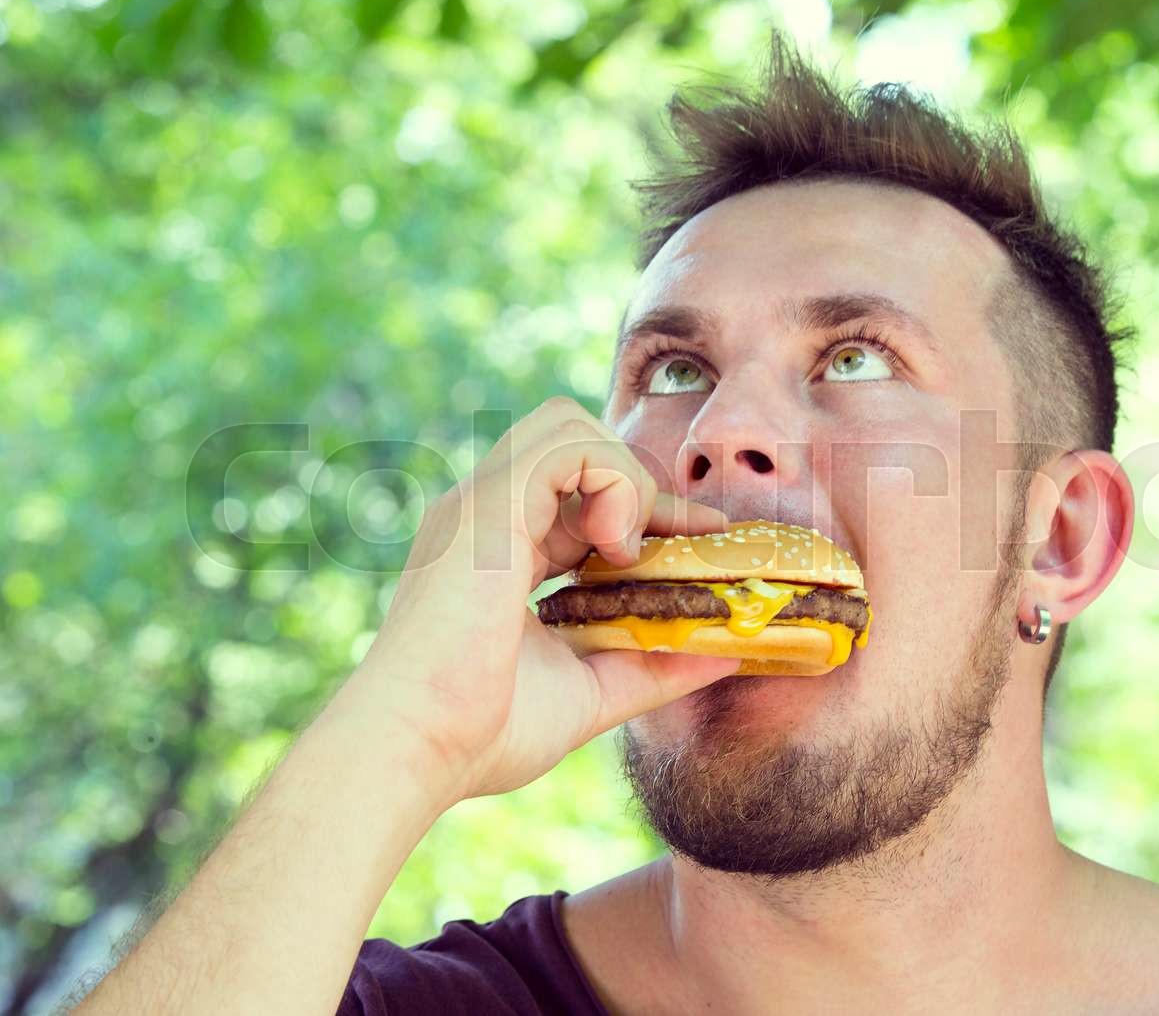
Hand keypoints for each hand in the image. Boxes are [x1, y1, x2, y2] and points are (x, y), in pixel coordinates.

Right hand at [335, 397, 737, 805]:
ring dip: (626, 477)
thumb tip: (727, 650)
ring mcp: (481, 505)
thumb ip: (653, 668)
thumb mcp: (589, 693)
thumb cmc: (477, 734)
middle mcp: (485, 515)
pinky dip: (613, 481)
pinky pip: (567, 444)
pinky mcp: (487, 508)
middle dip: (641, 480)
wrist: (413, 752)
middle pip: (572, 441)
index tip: (704, 536)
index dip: (646, 505)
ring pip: (568, 424)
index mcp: (497, 550)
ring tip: (630, 551)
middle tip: (685, 538)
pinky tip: (617, 547)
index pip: (580, 493)